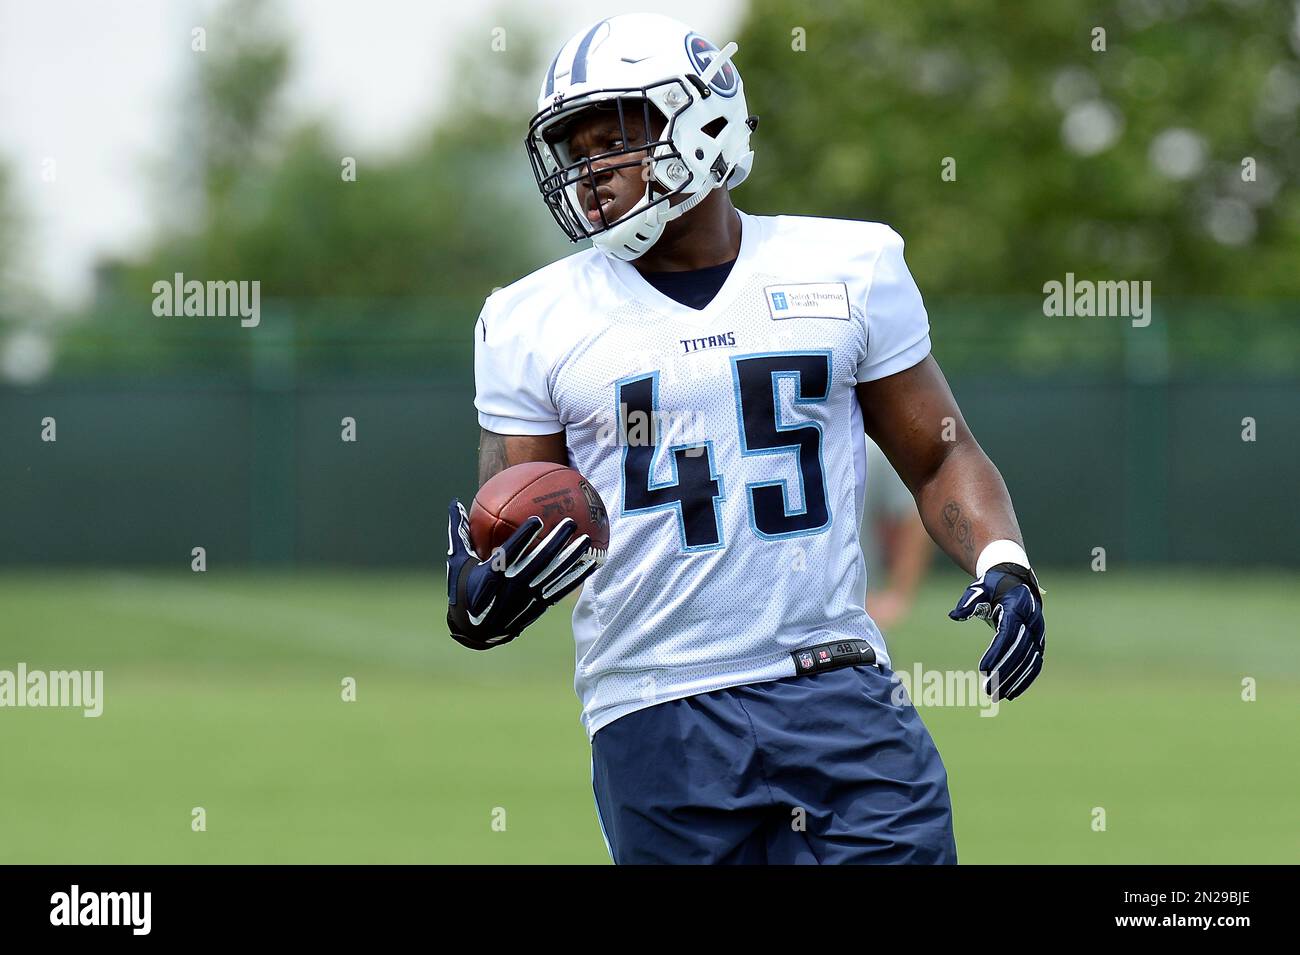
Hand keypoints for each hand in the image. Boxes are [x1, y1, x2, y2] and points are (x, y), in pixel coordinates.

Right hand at [446, 499, 600, 649]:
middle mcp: (511, 588)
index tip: (537, 520)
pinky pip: (561, 589)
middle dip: (556, 542)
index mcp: (490, 576)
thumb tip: (454, 501)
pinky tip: (592, 562)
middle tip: (570, 522)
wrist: (475, 630)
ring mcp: (527, 598)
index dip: (524, 538)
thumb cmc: (464, 588)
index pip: (510, 554)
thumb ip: (459, 531)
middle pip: (538, 563)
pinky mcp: (538, 606)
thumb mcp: (457, 562)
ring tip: (586, 540)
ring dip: (571, 558)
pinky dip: (577, 576)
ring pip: (553, 576)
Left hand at [948, 563, 1044, 700]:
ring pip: (1030, 661)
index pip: (1008, 634)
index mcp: (1017, 607)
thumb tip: (955, 615)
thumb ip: (968, 601)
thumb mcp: (979, 588)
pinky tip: (1012, 692)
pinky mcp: (1040, 642)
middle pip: (1019, 651)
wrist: (1016, 581)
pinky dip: (1026, 678)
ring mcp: (1038, 632)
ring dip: (1015, 680)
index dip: (997, 652)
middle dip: (1004, 672)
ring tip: (997, 695)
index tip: (984, 669)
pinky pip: (1035, 663)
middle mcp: (1032, 621)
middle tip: (988, 689)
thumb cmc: (993, 586)